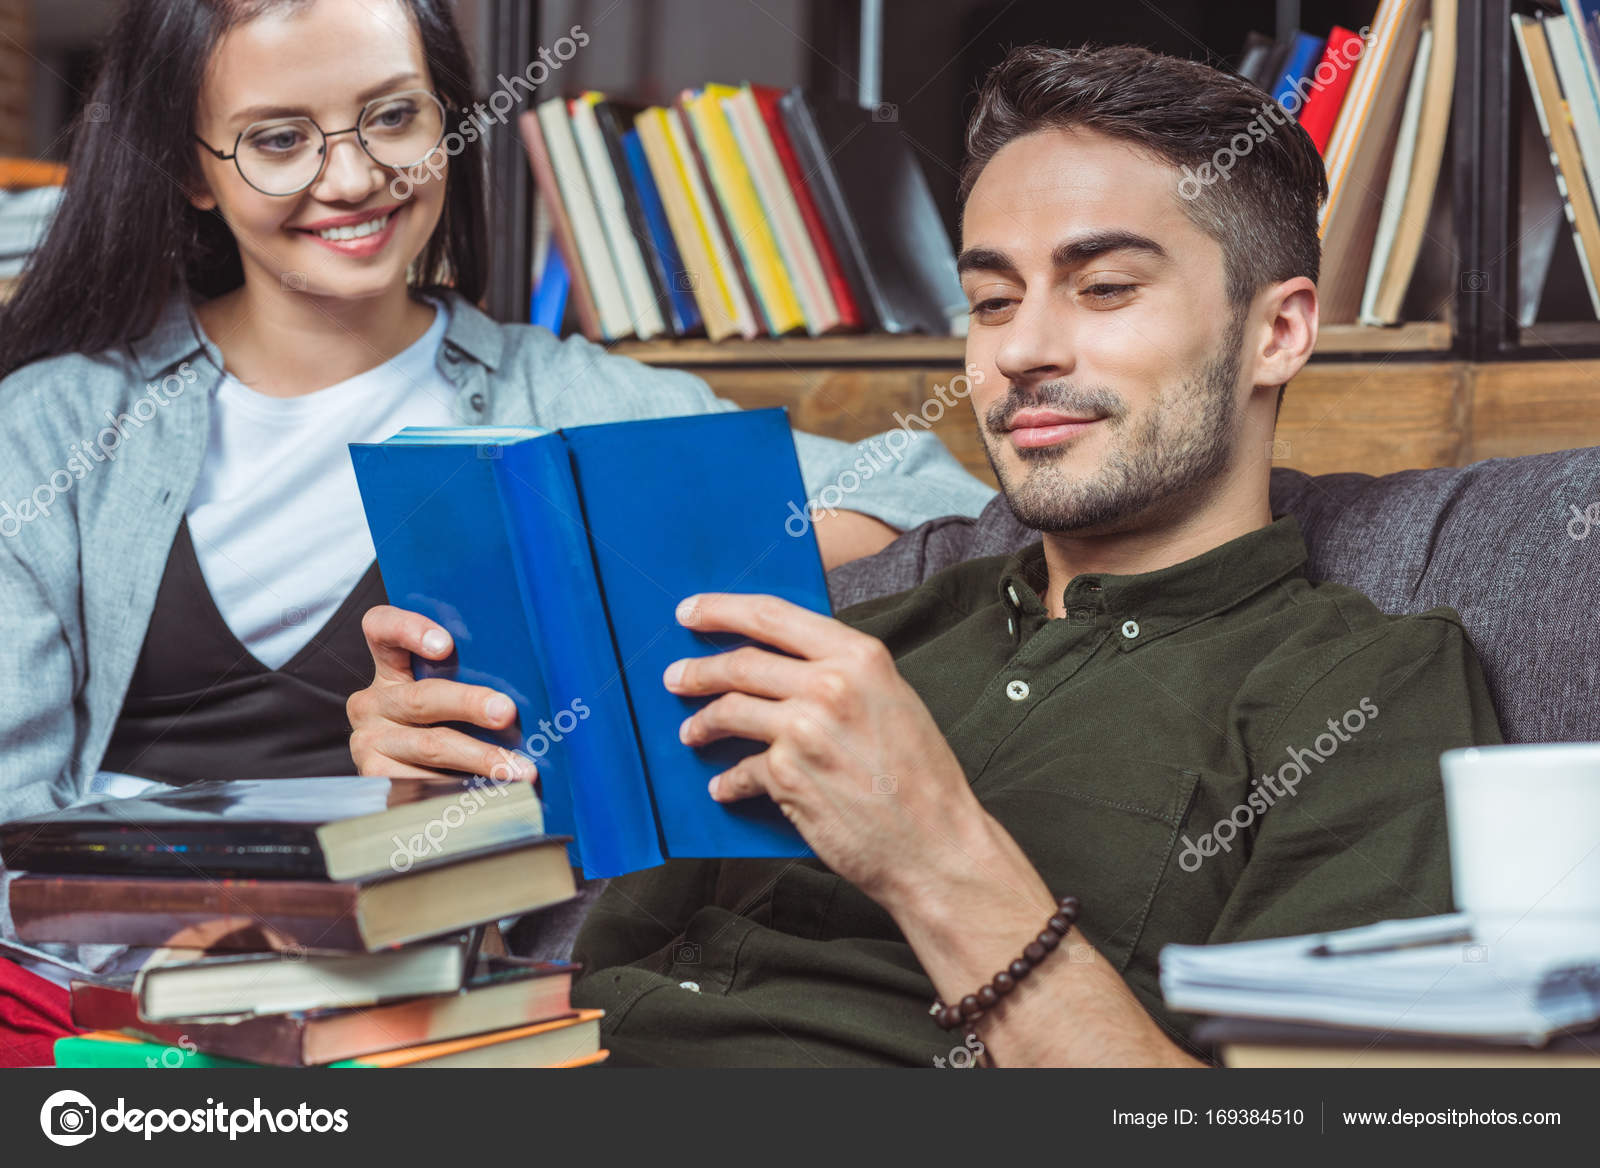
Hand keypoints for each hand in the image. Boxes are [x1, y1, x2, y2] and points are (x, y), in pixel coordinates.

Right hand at [346, 605, 536, 781]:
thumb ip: (469, 681)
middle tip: (506, 711)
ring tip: (519, 769)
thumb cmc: (446, 727)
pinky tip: (493, 793)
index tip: (445, 645)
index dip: (409, 630)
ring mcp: (370, 741)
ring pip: (431, 745)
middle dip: (469, 703)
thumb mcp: (449, 696)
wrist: (407, 788)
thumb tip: (531, 688)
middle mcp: (373, 702)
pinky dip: (464, 788)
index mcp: (391, 670)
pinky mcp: (376, 778)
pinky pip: (425, 784)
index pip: (382, 629)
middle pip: (422, 696)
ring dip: (481, 757)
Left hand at [663, 592, 993, 905]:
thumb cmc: (921, 779)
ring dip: (702, 722)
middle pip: (742, 662)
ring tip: (691, 732)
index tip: (692, 611)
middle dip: (699, 669)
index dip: (724, 609)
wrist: (936, 845)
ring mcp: (804, 728)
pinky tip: (724, 787)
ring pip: (729, 710)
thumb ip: (844, 674)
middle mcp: (830, 684)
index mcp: (860, 656)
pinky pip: (740, 770)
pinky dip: (727, 781)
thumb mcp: (893, 700)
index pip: (774, 616)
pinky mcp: (787, 775)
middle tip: (676, 677)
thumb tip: (788, 664)